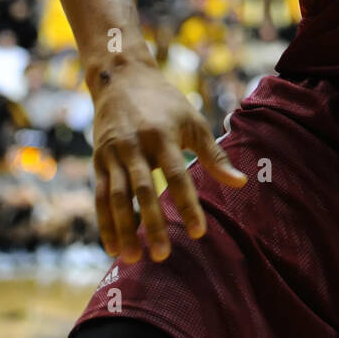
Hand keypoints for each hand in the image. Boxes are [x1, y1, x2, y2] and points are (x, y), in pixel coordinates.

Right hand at [92, 60, 245, 262]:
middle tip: (163, 255)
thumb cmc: (165, 103)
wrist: (122, 79)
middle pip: (143, 190)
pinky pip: (99, 196)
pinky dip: (104, 222)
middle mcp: (134, 145)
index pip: (177, 175)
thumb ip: (214, 155)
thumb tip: (240, 183)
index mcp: (162, 135)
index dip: (187, 204)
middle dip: (152, 224)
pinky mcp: (98, 160)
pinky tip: (112, 247)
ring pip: (116, 197)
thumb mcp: (192, 121)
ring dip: (123, 229)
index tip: (199, 232)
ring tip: (132, 258)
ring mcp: (113, 153)